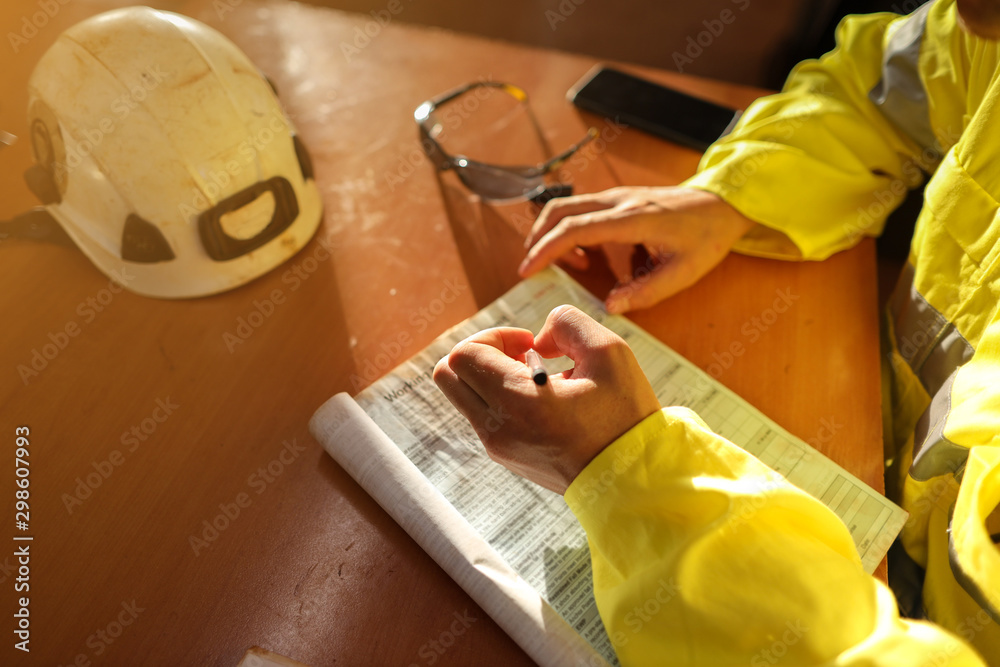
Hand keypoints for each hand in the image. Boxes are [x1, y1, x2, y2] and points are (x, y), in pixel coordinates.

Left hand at [432, 305, 660, 493]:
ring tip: (537, 379)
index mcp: (517, 402)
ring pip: (462, 395)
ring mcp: (498, 446)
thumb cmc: (624, 417)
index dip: (494, 336)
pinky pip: (481, 415)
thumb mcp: (609, 352)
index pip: (464, 355)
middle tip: (523, 356)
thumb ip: (567, 324)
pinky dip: (499, 397)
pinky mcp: (505, 456)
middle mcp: (497, 428)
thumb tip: (537, 341)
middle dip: (480, 352)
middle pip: (448, 374)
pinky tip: (542, 401)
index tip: (530, 345)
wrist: (631, 481)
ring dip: (490, 375)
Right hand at [519, 186, 754, 312]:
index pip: (575, 228)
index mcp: (632, 219)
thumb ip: (646, 292)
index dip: (546, 249)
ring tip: (569, 267)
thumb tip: (610, 306)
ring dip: (554, 234)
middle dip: (538, 238)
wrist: (722, 203)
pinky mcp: (618, 200)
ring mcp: (616, 197)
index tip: (528, 269)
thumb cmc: (706, 236)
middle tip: (529, 267)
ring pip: (568, 208)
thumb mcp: (683, 272)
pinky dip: (572, 232)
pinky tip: (587, 257)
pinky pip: (583, 211)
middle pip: (560, 210)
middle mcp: (618, 202)